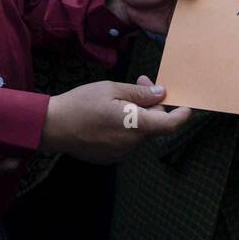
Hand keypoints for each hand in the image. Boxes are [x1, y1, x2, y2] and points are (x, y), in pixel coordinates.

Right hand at [40, 76, 192, 162]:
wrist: (52, 126)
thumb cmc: (81, 104)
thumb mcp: (112, 90)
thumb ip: (139, 94)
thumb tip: (161, 94)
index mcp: (134, 125)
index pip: (169, 125)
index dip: (181, 116)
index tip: (186, 106)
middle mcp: (131, 143)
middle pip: (153, 125)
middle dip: (152, 105)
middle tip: (140, 82)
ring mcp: (120, 153)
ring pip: (140, 132)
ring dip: (138, 115)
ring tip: (119, 98)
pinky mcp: (109, 157)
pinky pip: (126, 140)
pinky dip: (125, 127)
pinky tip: (108, 115)